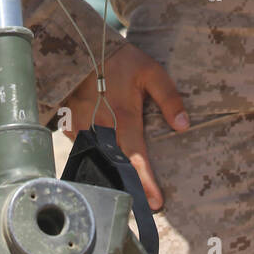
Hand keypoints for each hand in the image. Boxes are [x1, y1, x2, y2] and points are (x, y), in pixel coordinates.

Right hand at [63, 42, 188, 210]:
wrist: (81, 47)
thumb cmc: (120, 60)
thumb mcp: (151, 72)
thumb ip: (169, 98)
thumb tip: (183, 125)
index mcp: (123, 118)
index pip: (136, 158)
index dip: (146, 182)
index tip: (155, 203)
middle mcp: (101, 129)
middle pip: (116, 168)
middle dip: (130, 188)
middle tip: (144, 206)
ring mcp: (82, 130)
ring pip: (98, 162)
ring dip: (111, 175)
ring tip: (125, 190)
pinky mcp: (70, 128)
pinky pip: (84, 149)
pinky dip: (95, 159)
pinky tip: (105, 163)